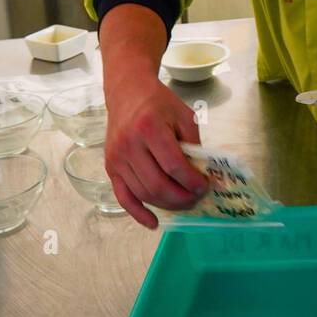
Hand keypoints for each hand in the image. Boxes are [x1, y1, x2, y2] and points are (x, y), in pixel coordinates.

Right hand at [103, 74, 206, 228]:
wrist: (128, 93)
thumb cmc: (160, 103)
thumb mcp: (185, 116)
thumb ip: (194, 146)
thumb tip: (204, 176)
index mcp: (150, 128)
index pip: (174, 166)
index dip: (193, 182)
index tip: (206, 186)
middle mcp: (129, 144)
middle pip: (158, 185)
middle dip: (183, 198)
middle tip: (198, 198)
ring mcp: (117, 158)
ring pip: (144, 193)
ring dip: (168, 205)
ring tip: (185, 203)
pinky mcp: (110, 167)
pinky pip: (123, 197)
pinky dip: (138, 213)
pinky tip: (153, 223)